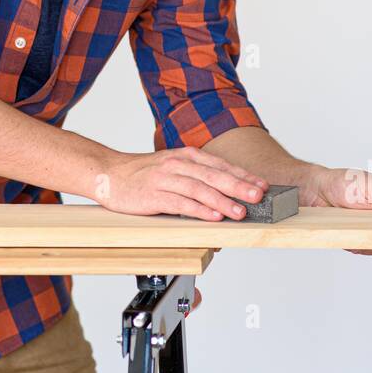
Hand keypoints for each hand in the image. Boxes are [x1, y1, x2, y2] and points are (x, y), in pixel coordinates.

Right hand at [94, 145, 268, 220]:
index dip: (243, 175)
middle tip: (259, 196)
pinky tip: (213, 216)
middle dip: (240, 186)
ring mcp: (166, 179)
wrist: (109, 173)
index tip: (263, 185)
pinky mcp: (154, 195)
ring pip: (200, 189)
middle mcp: (178, 164)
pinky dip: (199, 209)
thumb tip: (224, 192)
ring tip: (240, 212)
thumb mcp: (172, 167)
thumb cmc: (142, 174)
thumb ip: (196, 176)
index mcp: (186, 156)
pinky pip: (181, 203)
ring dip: (223, 201)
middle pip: (215, 175)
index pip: (220, 165)